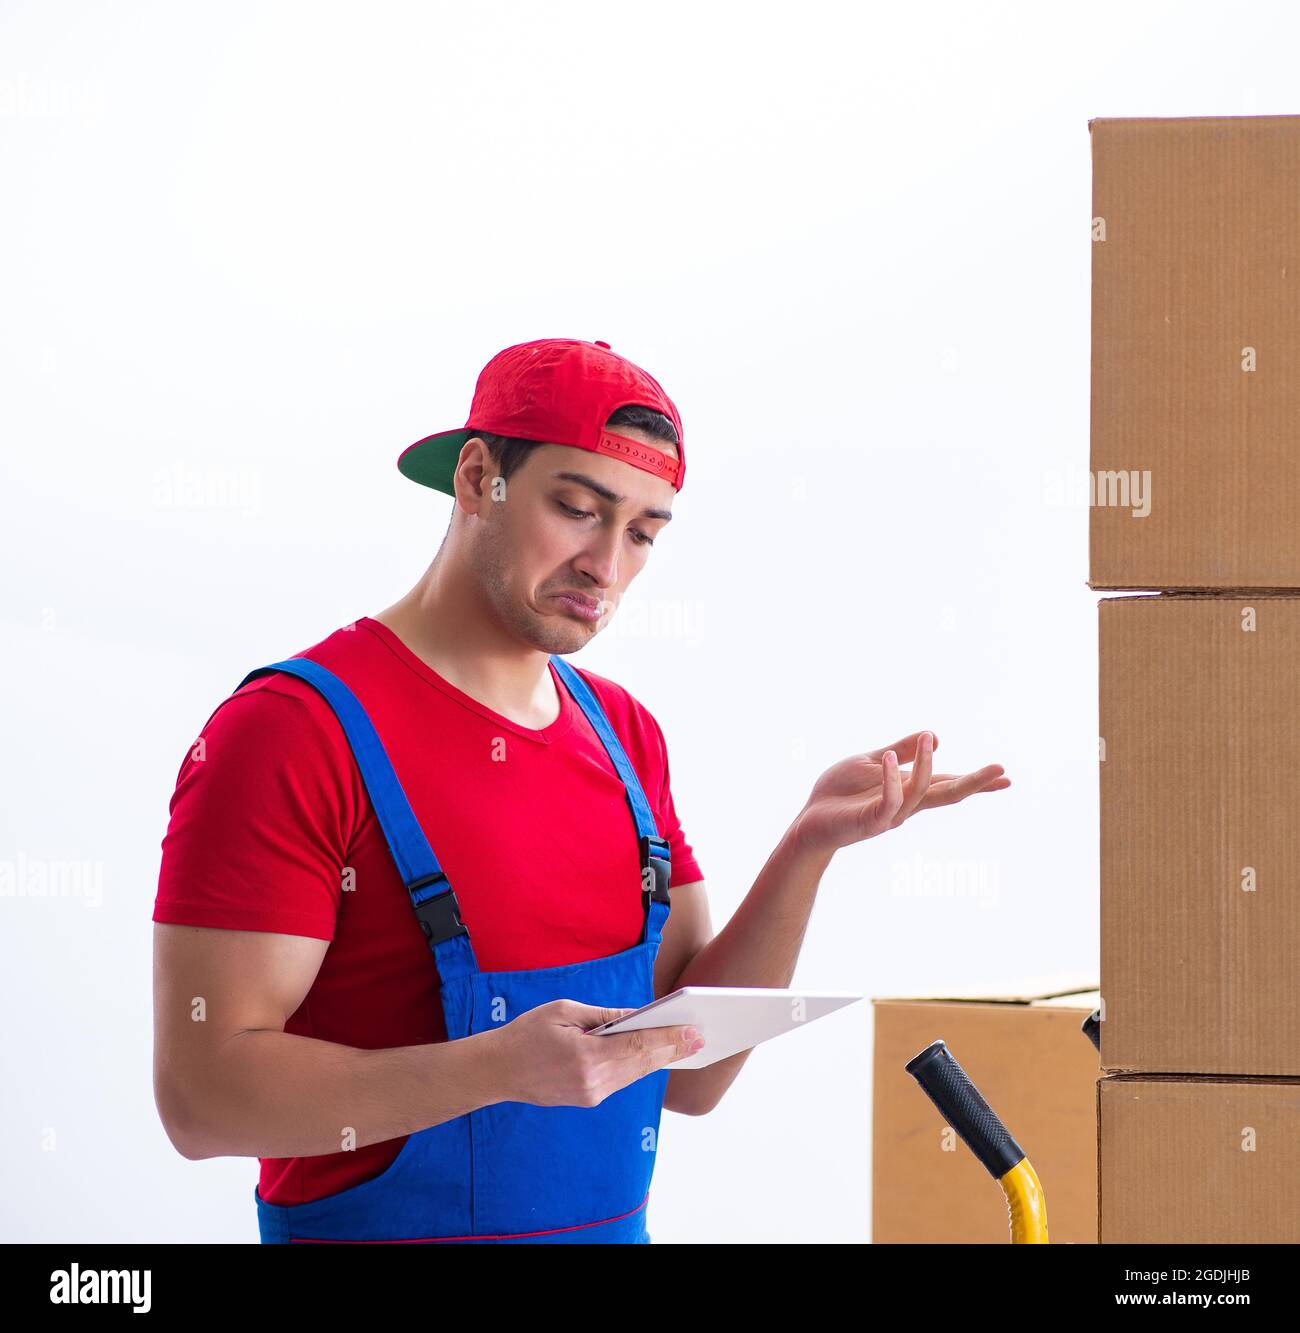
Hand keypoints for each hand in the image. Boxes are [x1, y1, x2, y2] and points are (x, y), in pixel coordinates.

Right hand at [490, 999, 703, 1107]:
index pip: (638, 1046)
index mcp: (586, 1057)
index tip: (693, 1031)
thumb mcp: (564, 1011)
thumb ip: (603, 1016)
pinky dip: (639, 1066)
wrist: (497, 1070)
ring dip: (659, 1059)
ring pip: (634, 1074)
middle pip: (642, 1063)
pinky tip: (655, 1056)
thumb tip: (637, 1016)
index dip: (668, 1038)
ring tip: (684, 1044)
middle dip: (672, 1049)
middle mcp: (593, 1082)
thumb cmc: (526, 1034)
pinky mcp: (588, 1099)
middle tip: (700, 1038)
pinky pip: (621, 1080)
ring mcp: (591, 1095)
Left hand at [791, 731, 1009, 857]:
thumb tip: (934, 737)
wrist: (808, 821)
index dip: (976, 781)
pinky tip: (889, 759)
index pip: (948, 783)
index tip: (1006, 776)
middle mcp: (906, 805)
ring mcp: (890, 815)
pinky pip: (888, 802)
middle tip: (1001, 771)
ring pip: (919, 793)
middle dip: (974, 783)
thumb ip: (898, 750)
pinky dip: (891, 781)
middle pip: (947, 794)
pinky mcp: (870, 821)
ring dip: (924, 764)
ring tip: (926, 738)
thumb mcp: (870, 762)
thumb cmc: (839, 794)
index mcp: (908, 790)